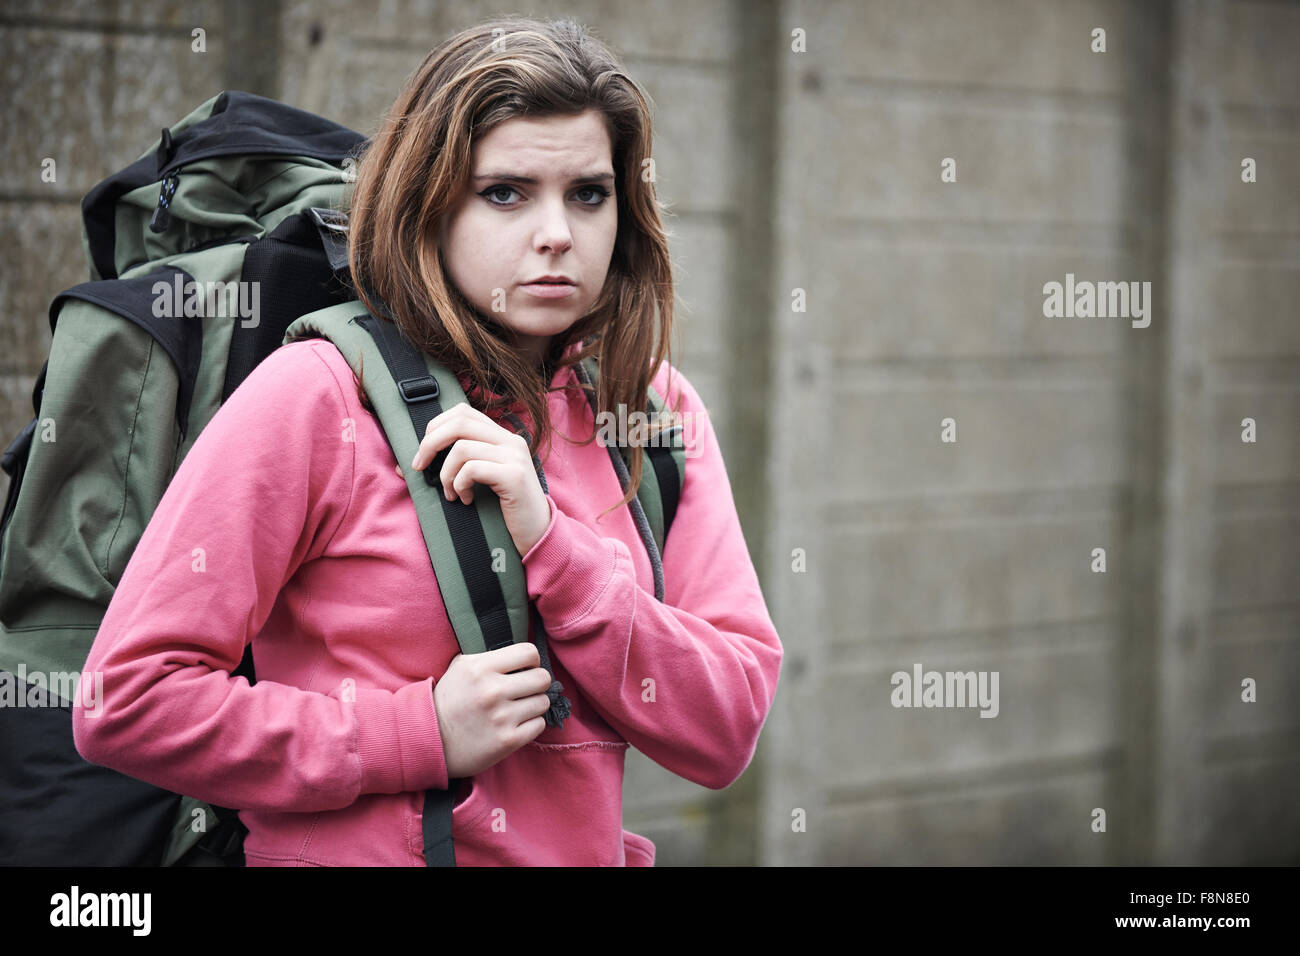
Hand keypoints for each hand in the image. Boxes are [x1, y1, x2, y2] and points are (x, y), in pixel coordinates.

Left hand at [408, 403, 550, 556]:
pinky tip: (466, 499)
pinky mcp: (514, 476)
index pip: (463, 412)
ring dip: (445, 474)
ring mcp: (514, 457)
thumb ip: (456, 465)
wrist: (537, 533)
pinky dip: (460, 485)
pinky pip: (472, 469)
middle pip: (459, 422)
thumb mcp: (479, 480)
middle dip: (430, 444)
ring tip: (451, 494)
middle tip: (420, 467)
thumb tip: (408, 465)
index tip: (423, 453)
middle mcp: (511, 441)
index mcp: (502, 437)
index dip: (435, 427)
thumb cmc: (503, 509)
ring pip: (461, 448)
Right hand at [433, 643, 552, 777]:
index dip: (530, 661)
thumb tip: (521, 655)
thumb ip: (489, 657)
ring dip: (534, 705)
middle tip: (524, 691)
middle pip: (543, 678)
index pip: (529, 652)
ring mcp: (501, 717)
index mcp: (481, 667)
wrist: (430, 740)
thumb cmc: (449, 701)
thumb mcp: (461, 667)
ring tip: (517, 709)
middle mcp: (493, 690)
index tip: (523, 670)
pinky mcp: (508, 740)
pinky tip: (515, 724)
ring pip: (543, 702)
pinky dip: (531, 724)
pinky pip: (539, 724)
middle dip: (536, 684)